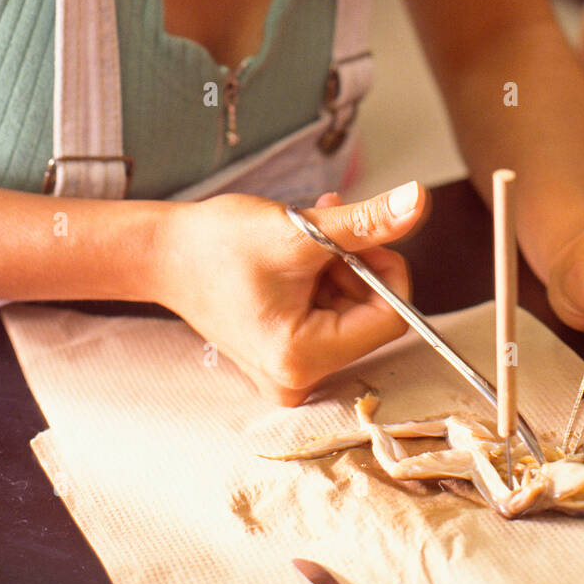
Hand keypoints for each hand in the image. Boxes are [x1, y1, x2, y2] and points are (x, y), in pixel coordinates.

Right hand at [151, 181, 428, 405]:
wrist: (165, 252)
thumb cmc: (218, 244)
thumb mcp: (301, 229)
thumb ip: (367, 222)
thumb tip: (419, 202)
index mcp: (302, 358)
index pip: (389, 319)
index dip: (383, 268)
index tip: (357, 235)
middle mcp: (297, 380)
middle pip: (370, 317)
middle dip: (356, 265)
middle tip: (325, 227)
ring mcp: (289, 373)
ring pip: (351, 313)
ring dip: (339, 268)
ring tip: (304, 240)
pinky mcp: (283, 358)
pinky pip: (329, 319)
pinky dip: (323, 282)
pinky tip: (296, 259)